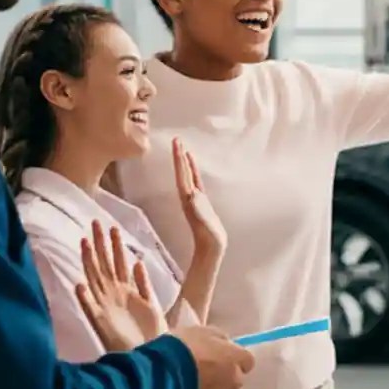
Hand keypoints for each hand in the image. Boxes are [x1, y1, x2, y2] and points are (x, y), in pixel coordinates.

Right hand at [75, 221, 167, 352]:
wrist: (148, 359)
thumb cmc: (150, 335)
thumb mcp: (150, 305)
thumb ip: (144, 284)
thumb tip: (138, 262)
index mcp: (126, 291)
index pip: (118, 263)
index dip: (114, 246)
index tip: (112, 227)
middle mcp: (113, 296)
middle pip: (104, 265)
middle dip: (100, 244)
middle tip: (96, 222)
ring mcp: (105, 308)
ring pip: (96, 279)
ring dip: (90, 262)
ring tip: (84, 242)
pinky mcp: (101, 325)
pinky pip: (91, 310)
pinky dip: (85, 299)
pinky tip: (80, 286)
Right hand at [170, 324, 255, 388]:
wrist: (166, 373)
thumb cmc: (186, 346)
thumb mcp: (203, 331)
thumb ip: (219, 338)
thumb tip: (225, 343)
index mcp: (236, 358)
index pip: (247, 361)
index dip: (236, 358)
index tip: (224, 354)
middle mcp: (234, 378)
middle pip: (237, 377)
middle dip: (226, 373)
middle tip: (208, 366)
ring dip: (215, 385)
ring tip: (195, 378)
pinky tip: (189, 387)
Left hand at [172, 137, 226, 258]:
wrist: (211, 249)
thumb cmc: (209, 238)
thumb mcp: (205, 224)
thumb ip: (198, 210)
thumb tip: (192, 193)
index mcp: (189, 200)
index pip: (182, 175)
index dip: (179, 160)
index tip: (176, 144)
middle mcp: (189, 197)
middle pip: (183, 172)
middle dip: (179, 156)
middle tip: (177, 139)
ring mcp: (194, 199)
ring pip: (188, 176)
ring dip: (185, 163)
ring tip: (184, 149)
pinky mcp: (201, 202)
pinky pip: (196, 182)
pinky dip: (194, 172)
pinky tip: (194, 167)